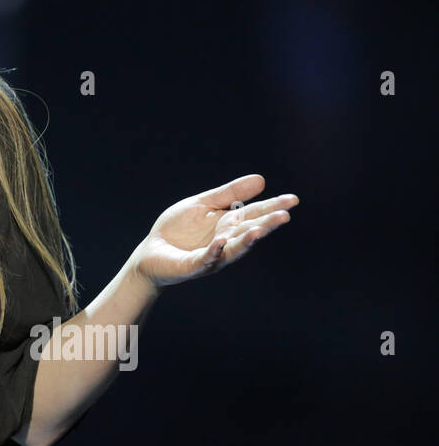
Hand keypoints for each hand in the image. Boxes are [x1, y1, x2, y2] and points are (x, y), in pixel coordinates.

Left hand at [130, 174, 297, 289]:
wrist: (152, 252)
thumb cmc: (178, 229)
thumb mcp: (203, 204)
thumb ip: (229, 194)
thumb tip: (261, 180)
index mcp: (229, 224)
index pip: (254, 214)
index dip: (273, 207)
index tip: (292, 200)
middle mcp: (226, 241)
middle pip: (249, 231)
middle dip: (266, 224)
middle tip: (285, 216)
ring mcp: (212, 255)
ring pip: (234, 248)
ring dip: (246, 240)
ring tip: (259, 230)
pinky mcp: (194, 265)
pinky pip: (207, 258)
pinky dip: (215, 251)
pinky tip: (221, 241)